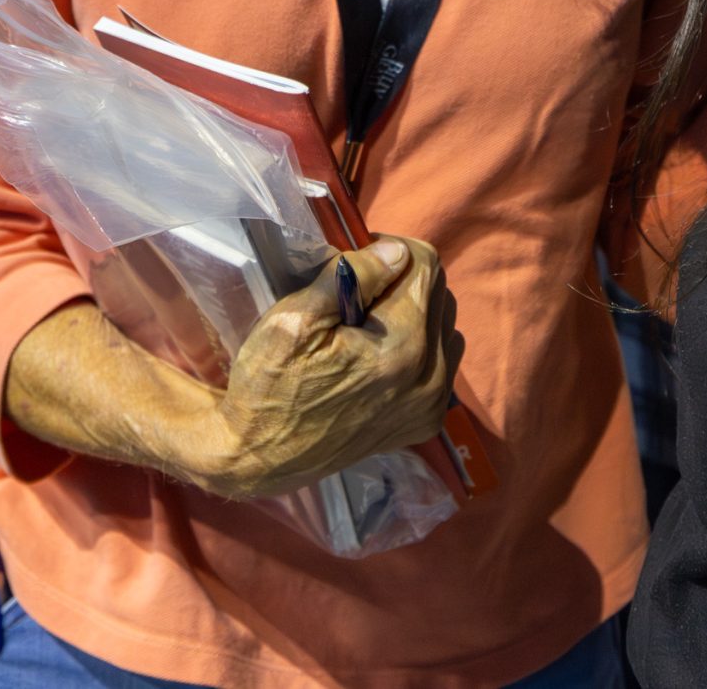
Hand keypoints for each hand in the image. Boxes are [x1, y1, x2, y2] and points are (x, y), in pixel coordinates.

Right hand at [196, 235, 461, 501]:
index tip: (357, 264)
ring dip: (414, 312)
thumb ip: (352, 278)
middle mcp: (431, 376)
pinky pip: (443, 359)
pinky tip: (380, 354)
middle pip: (439, 291)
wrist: (261, 457)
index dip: (389, 250)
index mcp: (402, 346)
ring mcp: (433, 403)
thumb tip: (396, 251)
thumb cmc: (269, 384)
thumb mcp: (295, 320)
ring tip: (367, 326)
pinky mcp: (428, 421)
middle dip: (401, 281)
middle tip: (355, 296)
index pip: (425, 264)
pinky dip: (420, 345)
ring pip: (445, 323)